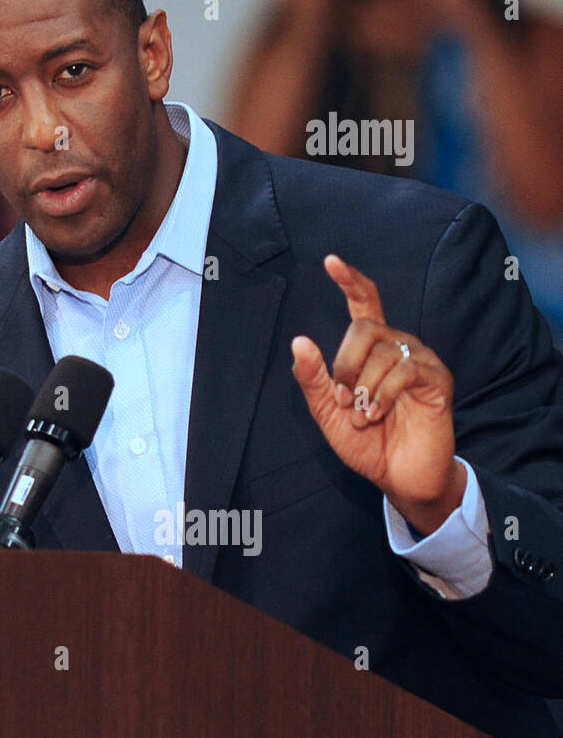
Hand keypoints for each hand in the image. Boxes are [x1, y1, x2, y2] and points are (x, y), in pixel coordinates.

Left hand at [290, 255, 465, 534]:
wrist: (398, 476)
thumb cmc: (364, 442)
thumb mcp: (327, 412)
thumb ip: (313, 380)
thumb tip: (300, 341)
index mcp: (369, 349)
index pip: (363, 302)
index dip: (349, 280)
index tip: (330, 260)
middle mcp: (396, 346)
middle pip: (364, 328)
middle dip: (344, 365)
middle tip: (342, 400)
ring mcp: (419, 360)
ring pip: (382, 351)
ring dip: (362, 388)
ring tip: (363, 416)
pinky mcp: (437, 379)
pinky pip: (404, 370)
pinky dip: (382, 394)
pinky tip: (376, 414)